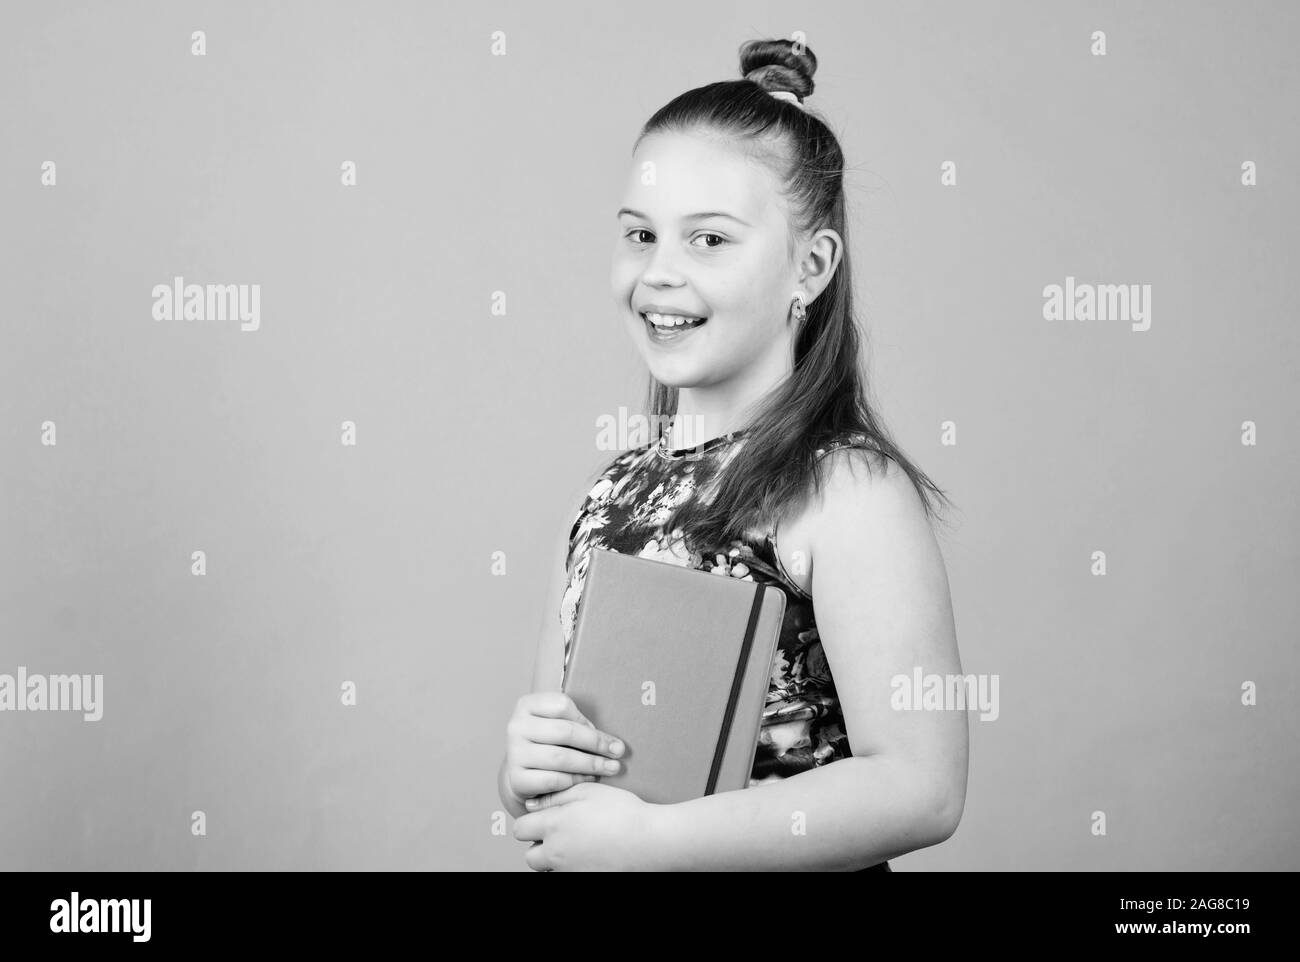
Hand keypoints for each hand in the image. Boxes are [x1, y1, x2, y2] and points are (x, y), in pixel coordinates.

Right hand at [503, 691, 625, 808]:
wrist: (522, 774)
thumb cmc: (548, 745)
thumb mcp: (557, 725)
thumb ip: (577, 725)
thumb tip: (612, 743)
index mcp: (527, 705)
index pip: (562, 705)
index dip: (587, 721)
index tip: (605, 735)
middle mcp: (516, 727)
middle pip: (564, 731)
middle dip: (596, 743)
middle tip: (618, 752)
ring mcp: (515, 753)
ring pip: (560, 757)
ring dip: (591, 764)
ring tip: (610, 768)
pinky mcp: (517, 779)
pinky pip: (553, 780)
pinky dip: (575, 781)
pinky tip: (589, 780)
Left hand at [513, 781, 665, 871]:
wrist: (650, 839)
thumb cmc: (622, 812)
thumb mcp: (587, 792)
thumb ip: (555, 797)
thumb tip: (532, 805)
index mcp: (553, 826)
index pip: (520, 829)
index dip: (530, 821)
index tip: (543, 817)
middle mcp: (556, 853)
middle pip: (530, 856)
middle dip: (539, 845)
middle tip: (559, 832)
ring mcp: (569, 871)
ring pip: (547, 869)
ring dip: (553, 858)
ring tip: (575, 844)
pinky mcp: (583, 879)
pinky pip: (567, 874)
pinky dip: (571, 867)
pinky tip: (588, 854)